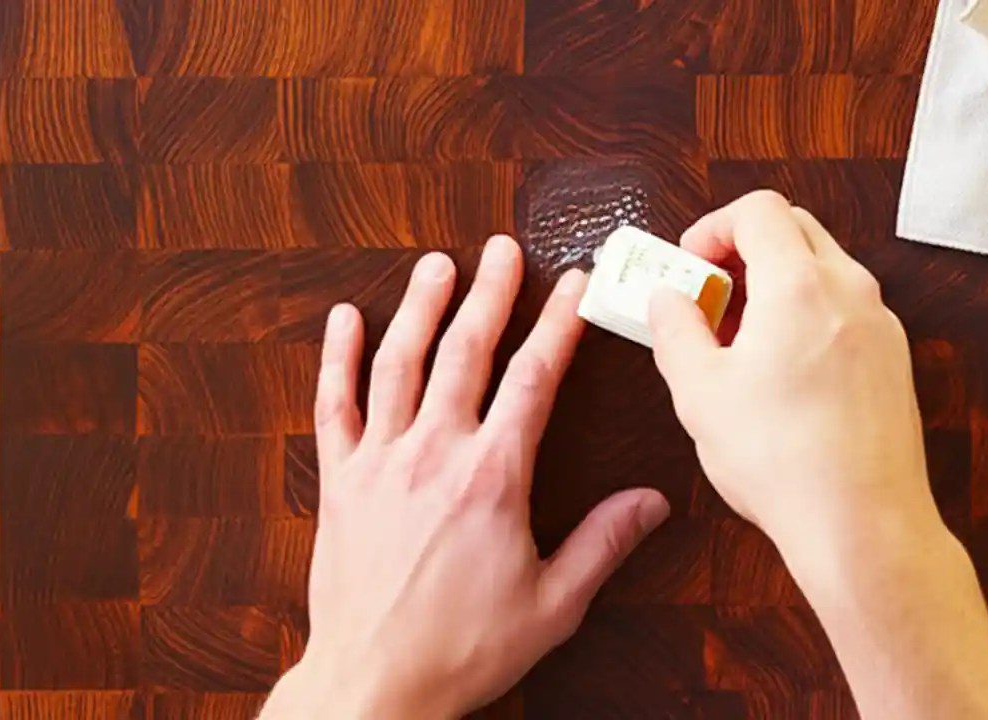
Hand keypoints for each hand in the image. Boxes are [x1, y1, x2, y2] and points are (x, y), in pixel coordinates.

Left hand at [262, 236, 669, 718]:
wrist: (373, 685)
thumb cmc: (463, 650)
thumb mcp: (553, 606)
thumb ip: (603, 545)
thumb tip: (653, 502)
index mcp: (492, 478)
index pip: (533, 378)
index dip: (558, 323)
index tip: (574, 283)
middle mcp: (434, 455)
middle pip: (466, 352)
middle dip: (490, 293)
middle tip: (502, 249)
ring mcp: (380, 462)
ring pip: (400, 364)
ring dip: (420, 307)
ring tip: (437, 263)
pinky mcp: (340, 482)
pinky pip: (333, 406)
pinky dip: (336, 358)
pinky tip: (344, 318)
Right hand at [648, 191, 939, 593]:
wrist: (863, 526)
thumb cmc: (783, 462)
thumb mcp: (699, 392)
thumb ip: (675, 330)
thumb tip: (667, 301)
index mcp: (800, 285)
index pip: (758, 210)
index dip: (712, 227)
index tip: (690, 266)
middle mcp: (851, 292)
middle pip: (796, 228)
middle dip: (745, 248)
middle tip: (710, 294)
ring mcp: (880, 326)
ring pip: (824, 269)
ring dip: (777, 283)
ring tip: (739, 340)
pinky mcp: (893, 361)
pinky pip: (845, 310)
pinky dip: (807, 314)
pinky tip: (779, 371)